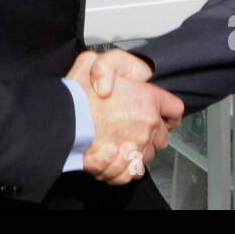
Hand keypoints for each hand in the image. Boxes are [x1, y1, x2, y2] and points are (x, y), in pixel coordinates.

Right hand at [69, 50, 182, 184]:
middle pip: (163, 136)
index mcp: (147, 99)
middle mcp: (147, 125)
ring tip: (118, 144)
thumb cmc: (76, 93)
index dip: (168, 111)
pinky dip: (124, 169)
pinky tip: (112, 158)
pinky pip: (133, 172)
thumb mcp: (91, 61)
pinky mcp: (123, 166)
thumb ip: (107, 66)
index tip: (162, 113)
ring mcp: (136, 147)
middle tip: (133, 128)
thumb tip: (109, 85)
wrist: (60, 119)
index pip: (174, 109)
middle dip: (152, 133)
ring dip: (136, 151)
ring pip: (147, 155)